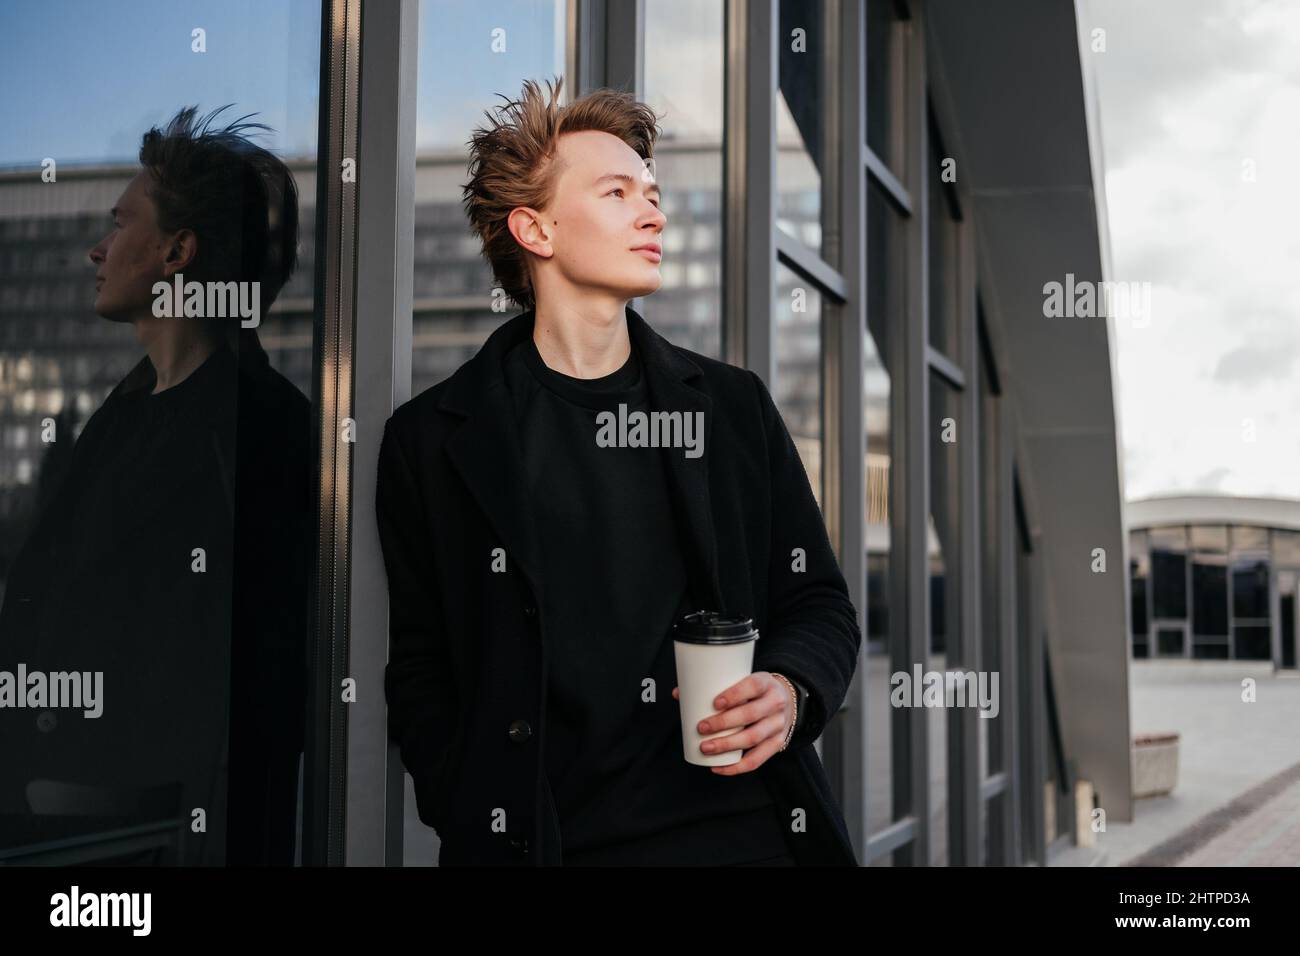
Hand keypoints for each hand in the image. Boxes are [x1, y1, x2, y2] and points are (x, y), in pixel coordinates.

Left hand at [671, 671, 793, 774]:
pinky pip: (757, 760)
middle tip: (701, 728)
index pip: (753, 686)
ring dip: (727, 745)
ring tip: (705, 748)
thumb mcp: (743, 680)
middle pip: (750, 714)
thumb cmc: (754, 691)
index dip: (734, 695)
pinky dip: (736, 767)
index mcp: (765, 683)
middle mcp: (775, 703)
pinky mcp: (777, 743)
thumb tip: (678, 693)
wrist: (786, 700)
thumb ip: (714, 685)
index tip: (715, 703)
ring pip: (753, 738)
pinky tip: (718, 767)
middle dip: (723, 723)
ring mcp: (778, 725)